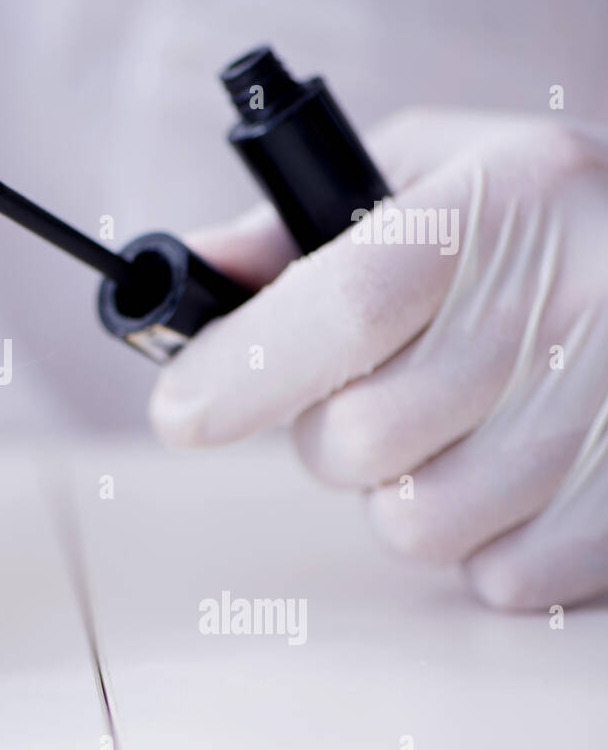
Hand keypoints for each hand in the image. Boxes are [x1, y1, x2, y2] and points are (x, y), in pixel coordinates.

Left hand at [150, 108, 607, 608]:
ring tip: (466, 424)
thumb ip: (305, 225)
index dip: (244, 369)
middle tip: (383, 388)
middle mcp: (574, 303)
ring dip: (406, 490)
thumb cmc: (541, 225)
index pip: (347, 305)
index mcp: (508, 200)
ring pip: (413, 523)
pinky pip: (493, 576)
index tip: (180, 412)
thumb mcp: (436, 173)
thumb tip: (202, 269)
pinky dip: (484, 539)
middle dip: (330, 431)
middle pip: (358, 438)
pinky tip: (527, 469)